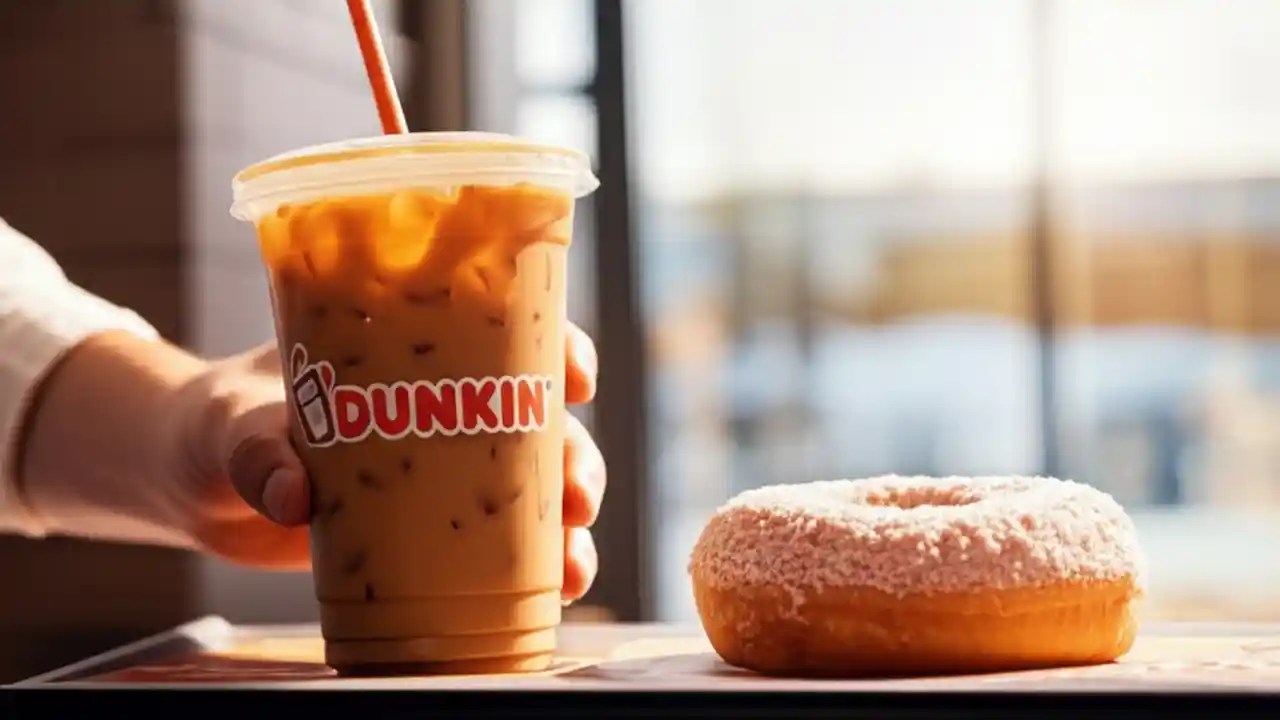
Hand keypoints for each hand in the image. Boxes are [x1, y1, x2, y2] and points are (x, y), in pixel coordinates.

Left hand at [179, 325, 604, 602]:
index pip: (509, 335)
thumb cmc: (223, 422)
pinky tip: (551, 599)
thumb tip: (294, 496)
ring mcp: (442, 476)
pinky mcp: (429, 536)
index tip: (575, 380)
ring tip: (572, 570)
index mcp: (415, 352)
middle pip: (540, 426)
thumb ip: (257, 451)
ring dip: (567, 530)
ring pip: (533, 495)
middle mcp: (445, 411)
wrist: (196, 482)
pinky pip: (498, 552)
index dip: (558, 350)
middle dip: (576, 460)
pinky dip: (532, 575)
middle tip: (579, 498)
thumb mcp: (235, 424)